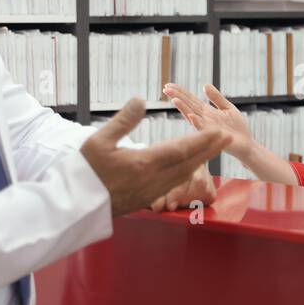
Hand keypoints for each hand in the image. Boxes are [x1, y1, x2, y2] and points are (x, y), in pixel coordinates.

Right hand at [80, 99, 228, 216]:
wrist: (75, 205)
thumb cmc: (85, 171)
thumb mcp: (99, 141)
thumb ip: (123, 121)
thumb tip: (140, 100)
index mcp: (143, 163)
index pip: (181, 150)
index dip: (203, 140)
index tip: (220, 131)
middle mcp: (152, 179)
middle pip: (189, 162)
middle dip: (210, 149)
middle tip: (228, 137)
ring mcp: (151, 191)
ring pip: (184, 174)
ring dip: (201, 160)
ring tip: (213, 149)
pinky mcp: (147, 198)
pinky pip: (174, 183)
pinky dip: (187, 172)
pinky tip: (190, 167)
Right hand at [163, 83, 253, 159]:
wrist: (247, 145)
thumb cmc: (237, 128)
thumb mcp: (227, 108)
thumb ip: (216, 98)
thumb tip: (204, 85)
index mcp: (207, 112)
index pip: (191, 100)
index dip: (180, 92)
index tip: (169, 85)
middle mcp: (205, 120)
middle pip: (188, 106)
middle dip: (177, 97)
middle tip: (165, 89)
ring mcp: (208, 128)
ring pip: (193, 117)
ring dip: (184, 109)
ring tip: (174, 100)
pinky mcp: (215, 136)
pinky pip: (204, 129)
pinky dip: (197, 123)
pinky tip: (191, 116)